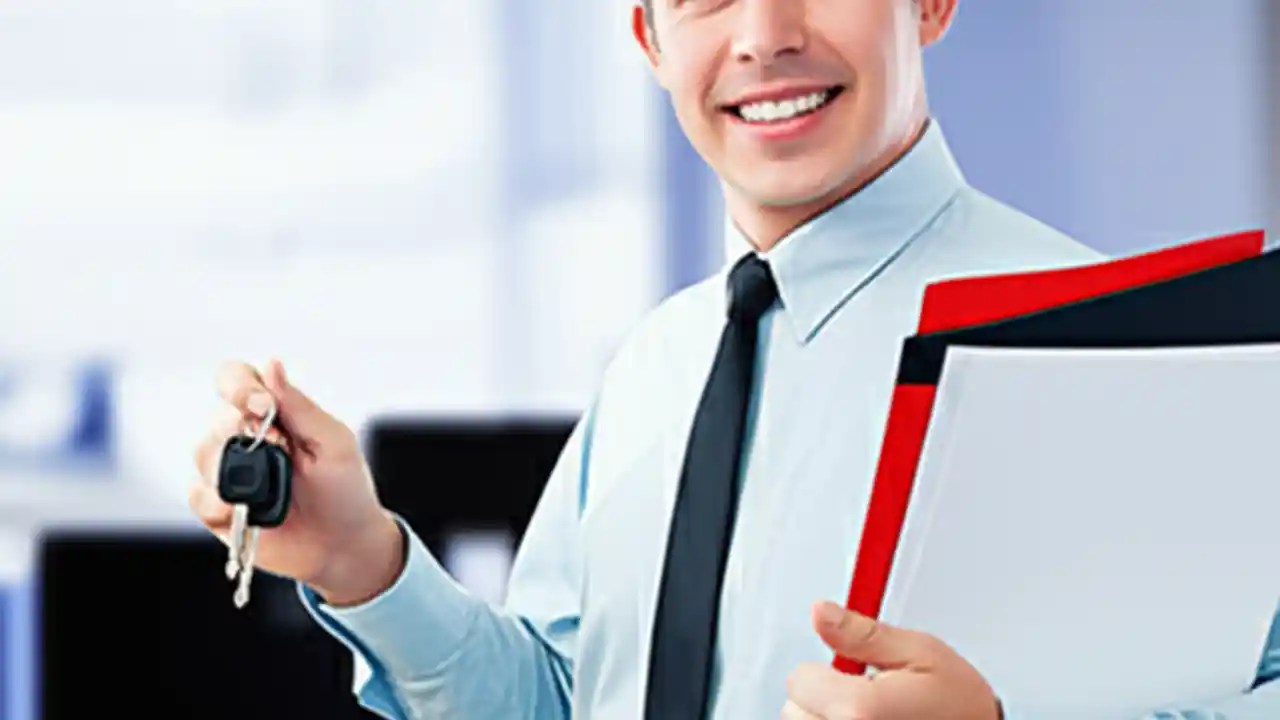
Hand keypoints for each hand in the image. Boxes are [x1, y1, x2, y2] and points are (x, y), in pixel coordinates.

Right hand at [190, 358, 404, 605]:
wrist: (343, 546)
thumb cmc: (344, 489)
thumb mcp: (334, 443)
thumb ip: (299, 406)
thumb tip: (271, 364)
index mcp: (273, 412)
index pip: (235, 378)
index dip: (237, 385)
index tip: (259, 404)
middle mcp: (244, 437)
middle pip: (217, 418)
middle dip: (240, 435)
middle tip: (275, 454)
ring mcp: (229, 472)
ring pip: (202, 454)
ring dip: (230, 469)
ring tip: (264, 490)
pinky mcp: (218, 507)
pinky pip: (197, 495)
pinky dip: (217, 503)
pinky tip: (242, 512)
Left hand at [782, 601, 1000, 719]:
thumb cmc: (958, 704)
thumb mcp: (918, 652)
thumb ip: (861, 633)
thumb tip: (820, 613)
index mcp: (860, 711)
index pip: (799, 681)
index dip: (823, 669)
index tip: (851, 673)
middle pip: (794, 711)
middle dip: (821, 699)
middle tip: (863, 700)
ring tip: (869, 719)